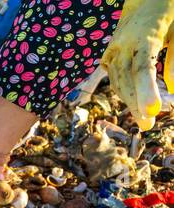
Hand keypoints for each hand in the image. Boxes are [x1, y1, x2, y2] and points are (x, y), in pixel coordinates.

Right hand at [102, 0, 173, 132]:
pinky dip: (123, 91)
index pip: (143, 68)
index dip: (146, 91)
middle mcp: (123, 44)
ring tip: (143, 119)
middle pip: (126, 80)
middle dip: (136, 104)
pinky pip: (114, 77)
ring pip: (117, 82)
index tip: (153, 112)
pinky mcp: (109, 53)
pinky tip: (133, 102)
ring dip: (129, 102)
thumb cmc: (168, 12)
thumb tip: (173, 88)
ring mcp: (113, 49)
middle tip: (148, 126)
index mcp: (143, 36)